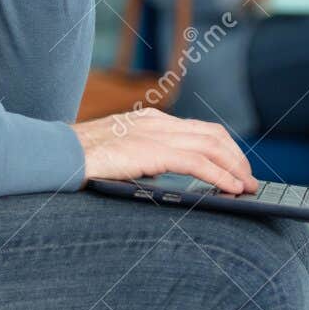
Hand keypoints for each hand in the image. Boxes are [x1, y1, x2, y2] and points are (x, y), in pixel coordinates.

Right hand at [74, 106, 257, 194]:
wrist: (60, 153)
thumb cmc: (83, 158)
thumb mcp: (121, 153)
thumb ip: (144, 157)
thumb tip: (164, 175)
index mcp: (152, 121)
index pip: (200, 129)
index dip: (224, 148)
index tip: (236, 166)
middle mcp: (159, 122)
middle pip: (213, 135)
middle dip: (236, 157)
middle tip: (248, 179)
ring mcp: (156, 134)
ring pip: (212, 147)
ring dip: (235, 168)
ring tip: (247, 187)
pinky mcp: (154, 151)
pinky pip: (199, 163)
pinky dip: (220, 175)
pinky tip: (231, 189)